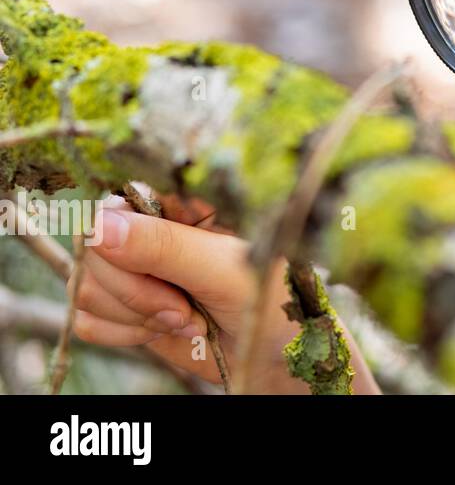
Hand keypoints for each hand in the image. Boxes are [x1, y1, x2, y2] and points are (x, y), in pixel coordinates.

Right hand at [74, 184, 378, 393]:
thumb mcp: (225, 268)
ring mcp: (135, 267)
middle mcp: (153, 228)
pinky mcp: (122, 305)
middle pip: (94, 246)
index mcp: (184, 201)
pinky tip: (165, 332)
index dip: (119, 230)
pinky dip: (122, 334)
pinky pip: (84, 317)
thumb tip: (98, 225)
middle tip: (184, 307)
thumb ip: (165, 246)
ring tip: (187, 320)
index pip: (120, 196)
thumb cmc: (268, 301)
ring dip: (134, 314)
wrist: (272, 357)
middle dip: (135, 289)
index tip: (149, 265)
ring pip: (86, 283)